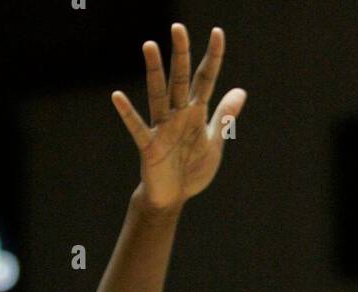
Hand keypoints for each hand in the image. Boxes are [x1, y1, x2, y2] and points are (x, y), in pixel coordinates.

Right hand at [112, 24, 246, 212]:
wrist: (173, 197)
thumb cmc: (192, 169)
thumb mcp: (214, 143)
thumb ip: (224, 118)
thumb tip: (240, 91)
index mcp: (196, 113)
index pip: (206, 80)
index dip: (213, 58)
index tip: (217, 33)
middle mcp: (179, 114)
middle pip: (181, 79)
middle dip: (181, 55)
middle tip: (178, 27)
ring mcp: (163, 128)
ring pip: (159, 94)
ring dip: (155, 72)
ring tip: (149, 45)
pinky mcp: (150, 146)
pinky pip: (138, 127)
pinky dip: (127, 113)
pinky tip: (117, 96)